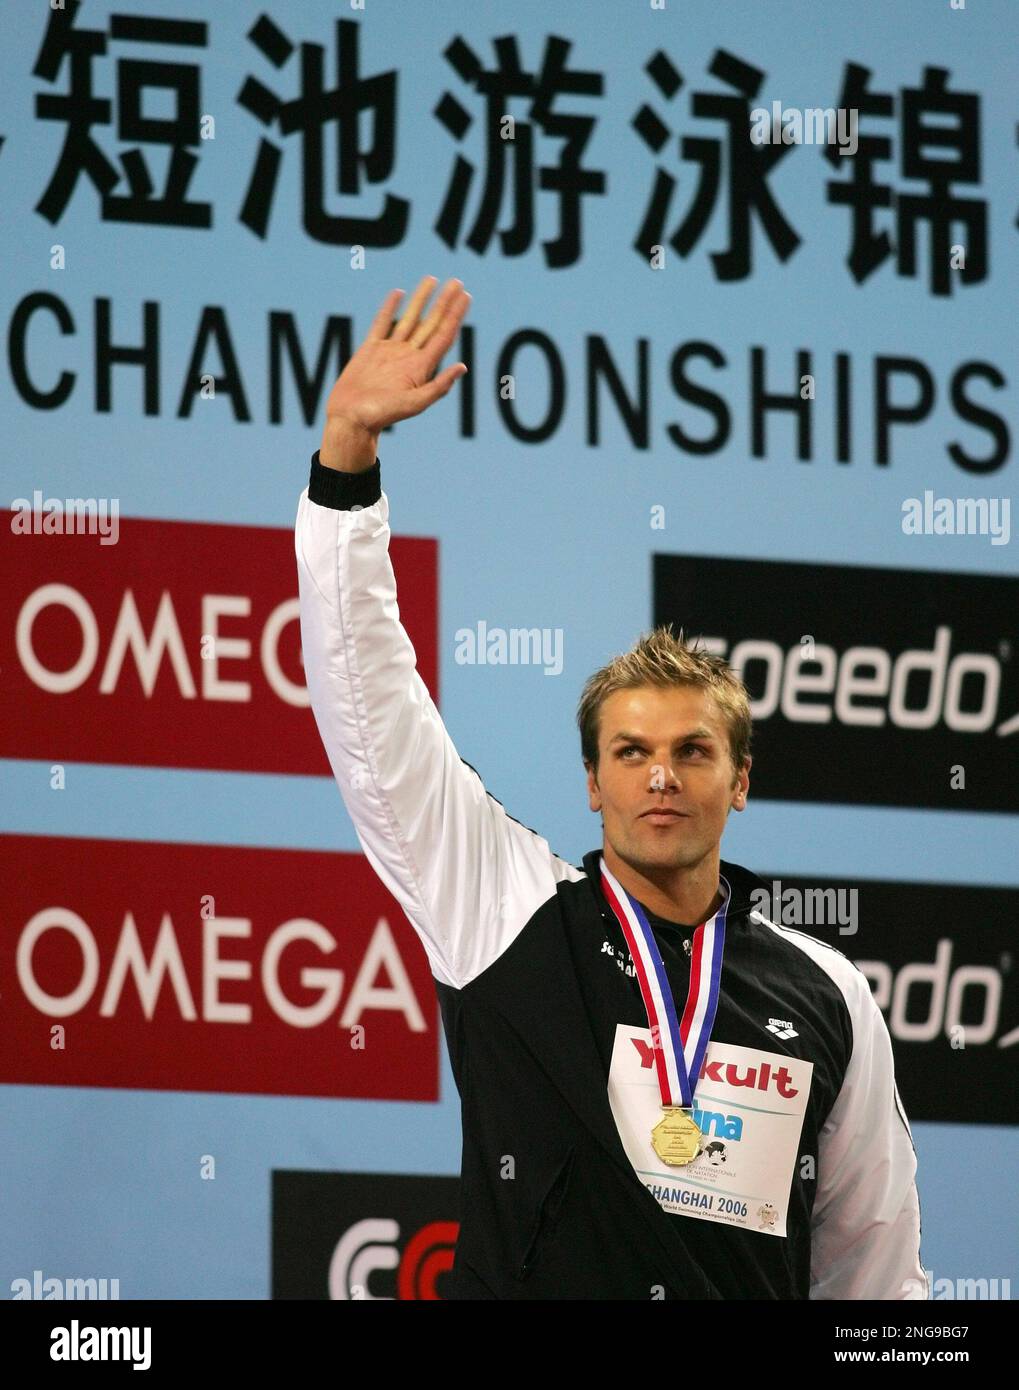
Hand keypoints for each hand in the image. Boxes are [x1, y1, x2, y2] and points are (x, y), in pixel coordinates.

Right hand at [320, 275, 470, 469]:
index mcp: (421, 367)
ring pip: (409, 318)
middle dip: (445, 302)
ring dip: (421, 299)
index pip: (444, 335)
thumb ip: (438, 386)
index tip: (465, 296)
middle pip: (431, 323)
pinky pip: (382, 323)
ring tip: (431, 279)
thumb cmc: (382, 416)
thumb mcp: (415, 404)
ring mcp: (390, 351)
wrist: (352, 420)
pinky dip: (390, 307)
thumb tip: (462, 367)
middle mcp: (408, 356)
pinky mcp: (370, 349)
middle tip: (457, 282)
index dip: (456, 315)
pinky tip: (399, 294)